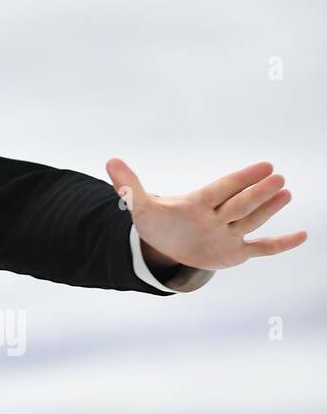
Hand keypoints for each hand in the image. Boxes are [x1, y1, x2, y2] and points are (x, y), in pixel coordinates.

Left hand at [107, 158, 306, 270]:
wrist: (165, 244)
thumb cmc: (157, 221)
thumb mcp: (140, 206)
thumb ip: (128, 186)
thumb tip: (110, 160)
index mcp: (197, 202)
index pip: (222, 188)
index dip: (241, 178)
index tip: (264, 165)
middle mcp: (217, 216)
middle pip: (239, 203)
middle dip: (256, 193)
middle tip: (277, 178)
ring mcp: (228, 234)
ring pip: (251, 220)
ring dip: (268, 209)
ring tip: (286, 193)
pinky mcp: (234, 252)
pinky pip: (261, 248)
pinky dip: (280, 244)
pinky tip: (302, 235)